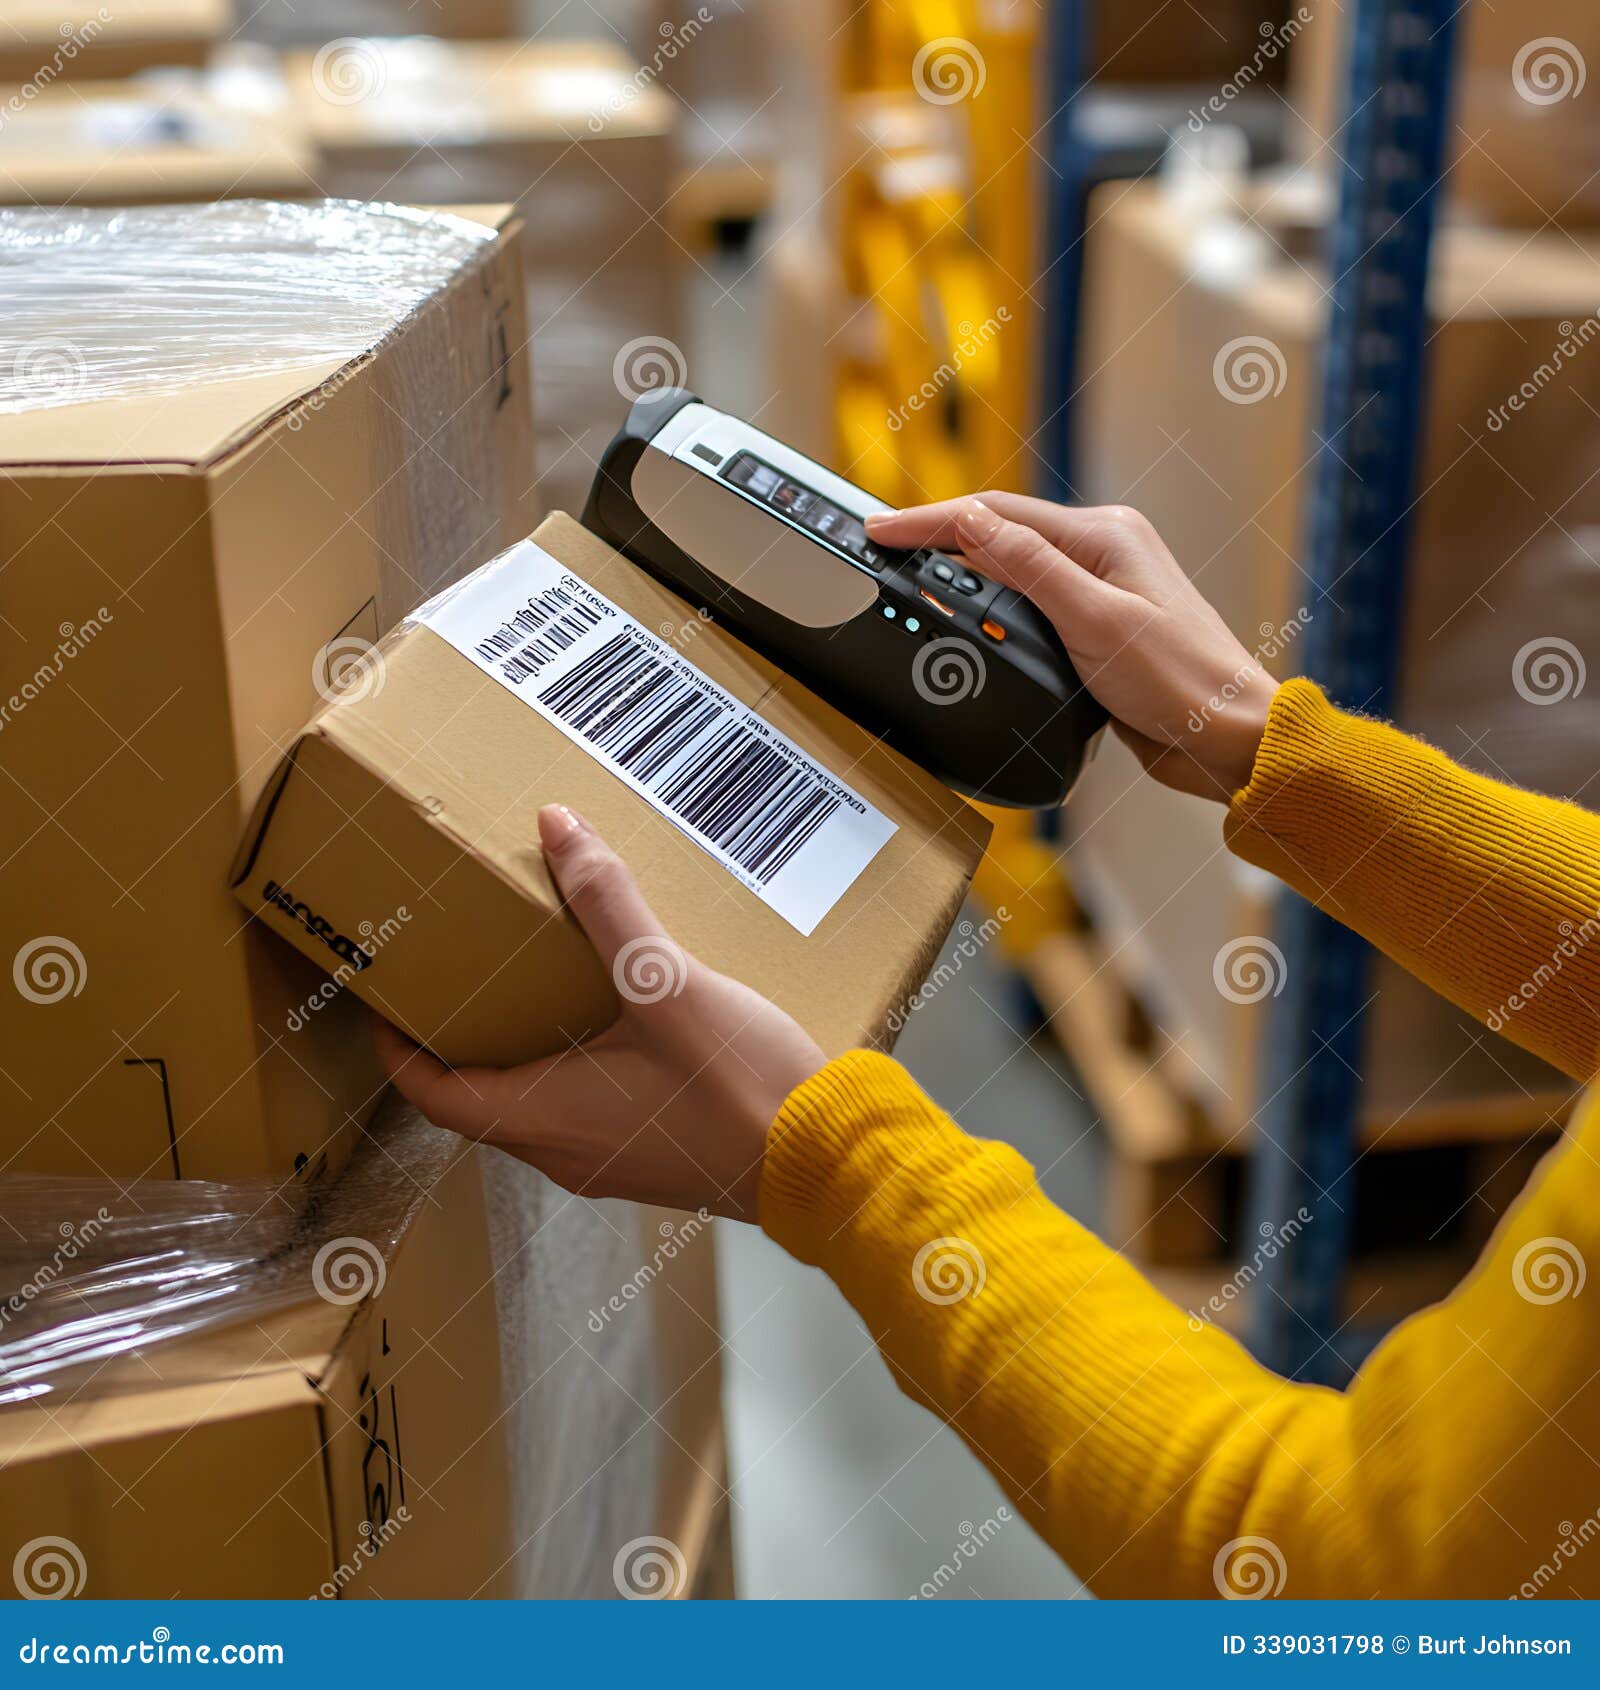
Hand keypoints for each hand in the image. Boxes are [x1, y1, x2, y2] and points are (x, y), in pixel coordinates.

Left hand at [375, 806, 825, 1219]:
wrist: (829, 1165)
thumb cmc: (741, 1090)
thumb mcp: (665, 984)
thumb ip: (606, 904)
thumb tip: (557, 829)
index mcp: (544, 1118)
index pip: (434, 1093)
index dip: (396, 1046)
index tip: (383, 998)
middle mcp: (564, 1153)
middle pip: (477, 1102)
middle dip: (458, 1041)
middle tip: (456, 975)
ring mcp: (610, 1165)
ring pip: (531, 1110)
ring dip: (515, 1054)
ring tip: (525, 985)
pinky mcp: (653, 1160)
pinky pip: (581, 1116)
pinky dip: (566, 1069)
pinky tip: (607, 1021)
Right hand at [865, 495, 1279, 799]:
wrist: (1226, 738)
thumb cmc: (1182, 681)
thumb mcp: (1096, 621)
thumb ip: (1031, 568)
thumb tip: (971, 524)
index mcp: (1104, 535)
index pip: (996, 514)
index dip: (930, 521)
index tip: (880, 529)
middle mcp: (1102, 551)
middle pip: (1000, 531)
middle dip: (939, 536)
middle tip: (881, 545)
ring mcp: (1101, 588)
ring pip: (1012, 566)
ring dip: (962, 565)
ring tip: (910, 571)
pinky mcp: (1098, 627)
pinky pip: (1030, 601)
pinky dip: (991, 601)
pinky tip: (968, 612)